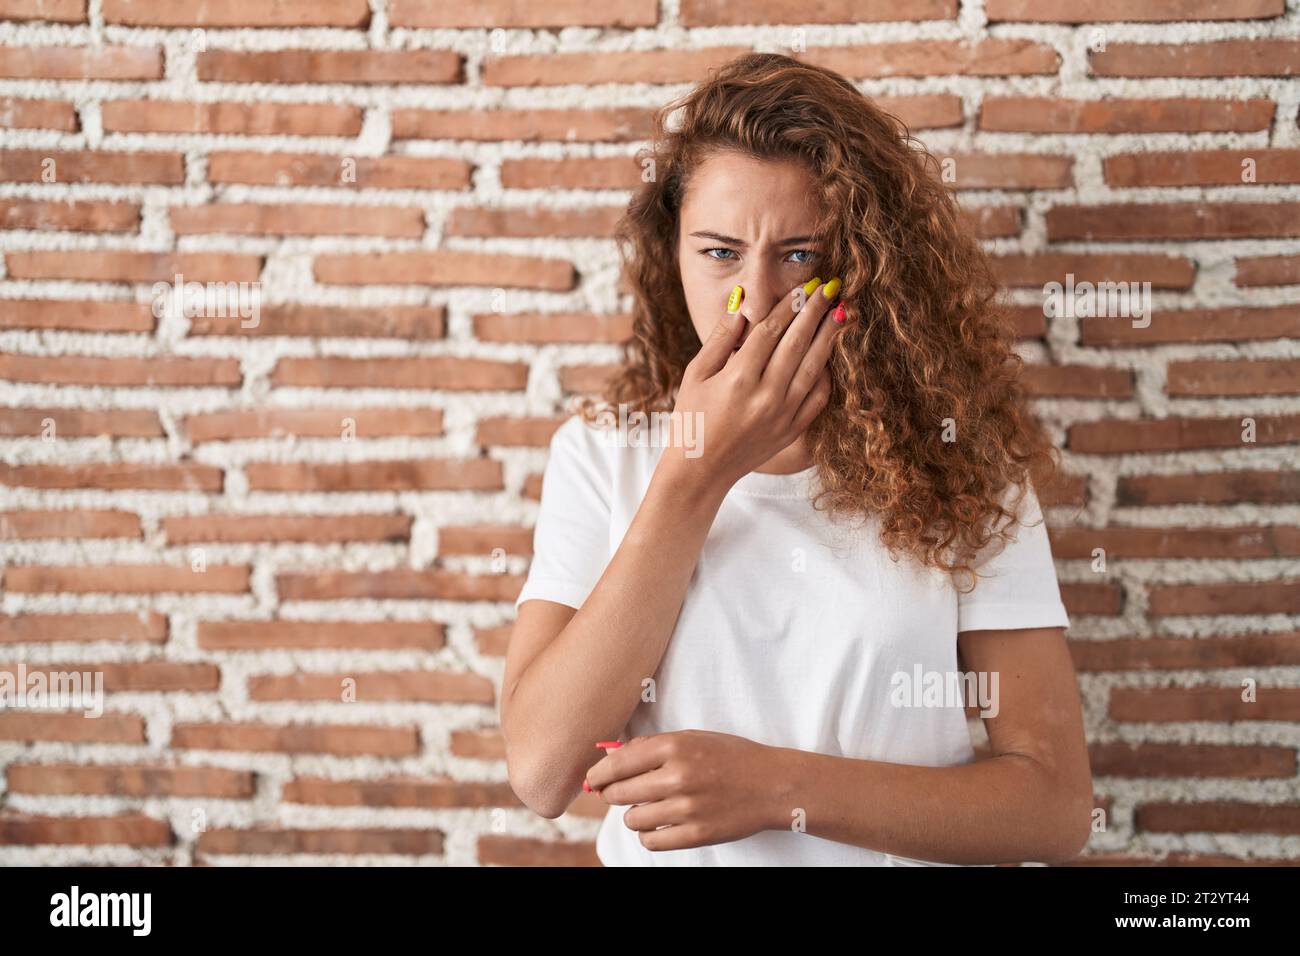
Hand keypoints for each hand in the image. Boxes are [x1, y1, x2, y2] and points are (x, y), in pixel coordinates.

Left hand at [585, 730, 785, 850]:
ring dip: (634, 814)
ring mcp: (687, 809)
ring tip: (649, 807)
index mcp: (674, 747)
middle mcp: (678, 777)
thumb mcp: (692, 738)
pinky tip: (660, 824)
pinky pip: (651, 842)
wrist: (771, 784)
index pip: (616, 764)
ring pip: (632, 819)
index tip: (594, 779)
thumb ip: (652, 746)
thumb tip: (610, 757)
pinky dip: (649, 835)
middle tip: (619, 792)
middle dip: (613, 793)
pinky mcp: (696, 835)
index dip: (598, 774)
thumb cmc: (729, 757)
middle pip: (619, 793)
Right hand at [660, 278, 841, 495]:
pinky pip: (818, 396)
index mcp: (738, 378)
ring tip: (842, 312)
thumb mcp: (696, 374)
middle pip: (798, 343)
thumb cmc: (692, 417)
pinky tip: (829, 354)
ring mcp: (783, 415)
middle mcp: (765, 395)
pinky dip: (827, 373)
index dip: (791, 305)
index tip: (805, 286)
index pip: (771, 330)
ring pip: (815, 367)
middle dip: (817, 312)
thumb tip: (742, 300)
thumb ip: (722, 337)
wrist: (701, 470)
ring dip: (830, 336)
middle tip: (831, 287)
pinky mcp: (793, 430)